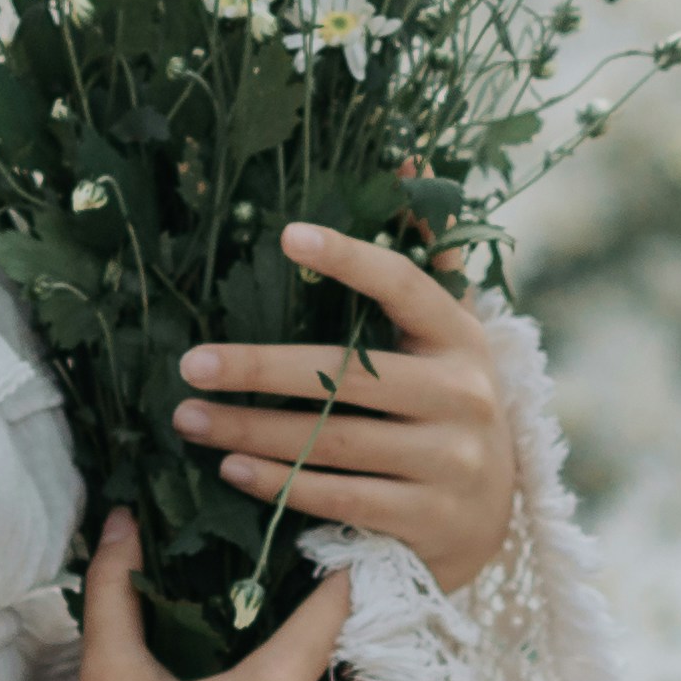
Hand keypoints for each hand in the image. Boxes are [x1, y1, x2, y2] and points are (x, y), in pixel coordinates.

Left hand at [174, 225, 520, 589]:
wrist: (491, 518)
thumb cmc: (447, 406)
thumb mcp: (447, 336)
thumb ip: (424, 259)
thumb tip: (408, 162)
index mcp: (460, 338)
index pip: (404, 286)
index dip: (350, 258)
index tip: (286, 234)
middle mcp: (462, 395)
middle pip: (348, 376)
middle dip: (261, 368)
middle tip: (192, 363)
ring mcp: (451, 461)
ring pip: (333, 442)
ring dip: (252, 430)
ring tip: (190, 418)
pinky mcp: (428, 519)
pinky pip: (339, 496)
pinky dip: (281, 484)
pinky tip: (232, 468)